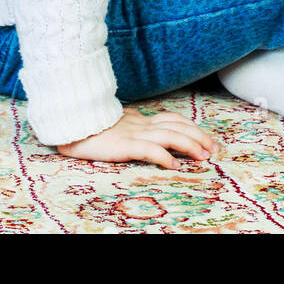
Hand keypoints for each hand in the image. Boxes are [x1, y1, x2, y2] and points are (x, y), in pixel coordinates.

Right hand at [57, 107, 218, 168]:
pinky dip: (164, 156)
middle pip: (177, 126)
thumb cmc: (89, 126)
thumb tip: (147, 133)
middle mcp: (140, 124)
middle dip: (198, 136)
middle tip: (213, 149)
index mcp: (139, 119)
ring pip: (169, 135)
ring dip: (189, 145)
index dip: (191, 127)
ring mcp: (133, 133)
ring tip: (203, 156)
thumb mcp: (117, 124)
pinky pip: (148, 149)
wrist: (69, 123)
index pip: (172, 119)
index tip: (206, 139)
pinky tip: (173, 165)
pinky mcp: (124, 144)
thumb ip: (132, 126)